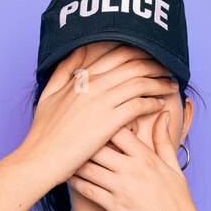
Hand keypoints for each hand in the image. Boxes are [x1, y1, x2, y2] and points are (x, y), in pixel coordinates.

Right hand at [16, 43, 179, 187]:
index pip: (117, 55)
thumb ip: (63, 71)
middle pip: (133, 66)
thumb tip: (78, 53)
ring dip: (159, 83)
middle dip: (155, 66)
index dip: (138, 54)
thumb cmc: (43, 132)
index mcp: (82, 77)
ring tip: (170, 86)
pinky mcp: (109, 121)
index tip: (151, 59)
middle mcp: (94, 84)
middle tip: (168, 70)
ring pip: (140, 83)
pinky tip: (159, 106)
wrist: (41, 158)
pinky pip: (138, 105)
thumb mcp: (49, 94)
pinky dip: (152, 103)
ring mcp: (102, 102)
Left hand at [67, 111, 199, 210]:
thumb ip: (163, 140)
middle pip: (97, 146)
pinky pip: (88, 190)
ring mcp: (121, 189)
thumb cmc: (177, 201)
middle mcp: (132, 170)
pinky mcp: (114, 207)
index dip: (103, 122)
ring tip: (64, 155)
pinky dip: (75, 182)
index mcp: (146, 157)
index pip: (118, 128)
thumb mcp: (174, 167)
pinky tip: (68, 177)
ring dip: (75, 161)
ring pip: (88, 168)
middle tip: (70, 137)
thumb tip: (162, 114)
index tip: (93, 122)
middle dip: (83, 140)